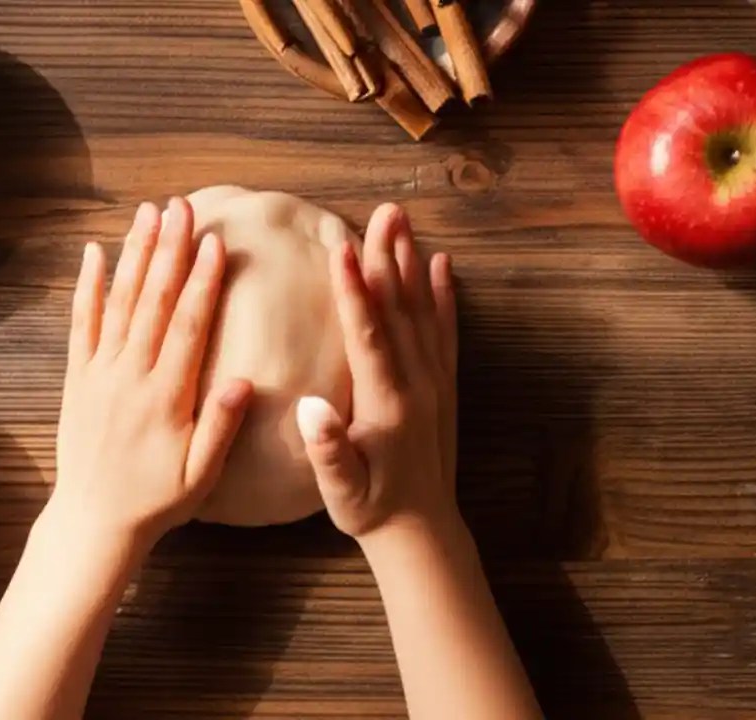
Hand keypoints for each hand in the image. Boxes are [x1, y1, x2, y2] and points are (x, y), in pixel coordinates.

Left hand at [53, 198, 252, 547]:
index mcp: (165, 397)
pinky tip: (95, 252)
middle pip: (151, 302)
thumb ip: (221, 427)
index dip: (202, 283)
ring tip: (147, 213)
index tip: (214, 243)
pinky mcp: (78, 378)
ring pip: (118, 303)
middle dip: (169, 251)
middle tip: (181, 207)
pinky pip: (81, 324)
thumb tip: (243, 380)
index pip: (186, 327)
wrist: (93, 520)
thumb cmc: (156, 501)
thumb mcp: (199, 476)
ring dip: (135, 255)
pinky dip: (88, 287)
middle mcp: (129, 377)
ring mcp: (100, 373)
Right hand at [296, 204, 457, 539]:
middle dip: (388, 257)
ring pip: (422, 311)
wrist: (420, 529)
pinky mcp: (443, 385)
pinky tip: (441, 264)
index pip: (368, 335)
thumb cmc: (369, 508)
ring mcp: (434, 382)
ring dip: (411, 264)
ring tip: (403, 222)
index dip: (353, 290)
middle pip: (400, 309)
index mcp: (386, 403)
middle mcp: (416, 384)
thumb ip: (329, 449)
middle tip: (383, 212)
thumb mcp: (341, 489)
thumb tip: (310, 406)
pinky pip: (445, 331)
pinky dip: (445, 296)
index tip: (342, 248)